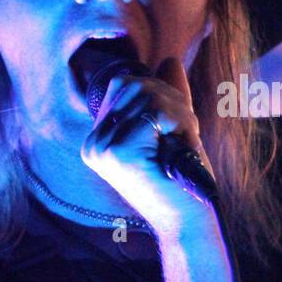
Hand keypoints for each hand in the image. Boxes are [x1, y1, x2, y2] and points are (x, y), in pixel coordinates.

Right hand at [80, 56, 215, 234]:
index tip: (176, 123)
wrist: (188, 221)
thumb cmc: (182, 178)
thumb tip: (169, 60)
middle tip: (185, 131)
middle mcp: (94, 143)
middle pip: (134, 84)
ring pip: (147, 95)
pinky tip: (183, 145)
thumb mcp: (174, 129)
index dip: (159, 92)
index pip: (123, 84)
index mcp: (98, 138)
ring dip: (179, 112)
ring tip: (185, 141)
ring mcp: (102, 148)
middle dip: (171, 99)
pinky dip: (179, 122)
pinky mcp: (120, 153)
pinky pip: (155, 112)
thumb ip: (169, 96)